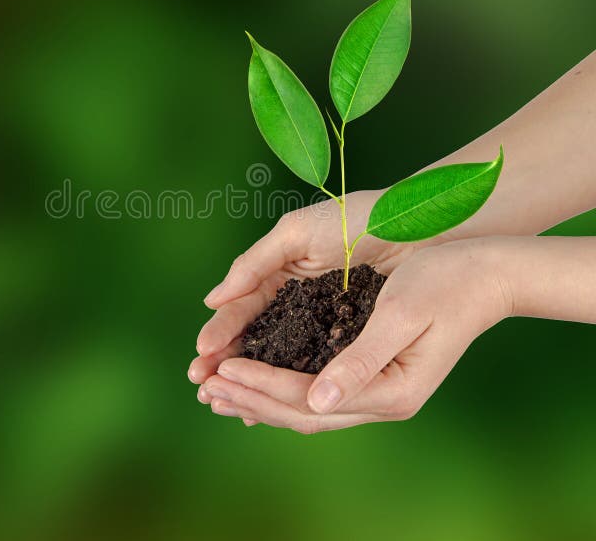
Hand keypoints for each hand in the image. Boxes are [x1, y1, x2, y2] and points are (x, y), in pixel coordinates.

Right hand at [189, 190, 421, 397]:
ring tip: (225, 402)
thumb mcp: (295, 234)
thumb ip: (253, 264)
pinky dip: (293, 382)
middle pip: (252, 338)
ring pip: (278, 357)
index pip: (240, 310)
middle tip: (201, 386)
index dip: (219, 333)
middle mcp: (292, 302)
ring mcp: (318, 323)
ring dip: (251, 379)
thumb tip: (211, 300)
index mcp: (275, 274)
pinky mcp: (346, 339)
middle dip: (225, 362)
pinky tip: (272, 403)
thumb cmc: (352, 219)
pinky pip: (314, 365)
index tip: (200, 358)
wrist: (411, 225)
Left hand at [199, 238, 511, 432]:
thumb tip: (316, 402)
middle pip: (301, 412)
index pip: (307, 397)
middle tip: (203, 387)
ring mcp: (379, 392)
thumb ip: (360, 361)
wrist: (486, 276)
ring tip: (218, 392)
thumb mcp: (402, 315)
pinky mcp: (372, 375)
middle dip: (250, 398)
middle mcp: (383, 400)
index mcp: (390, 390)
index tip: (220, 370)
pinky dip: (282, 389)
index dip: (260, 385)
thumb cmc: (446, 283)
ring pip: (306, 408)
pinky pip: (317, 393)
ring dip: (260, 399)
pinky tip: (257, 384)